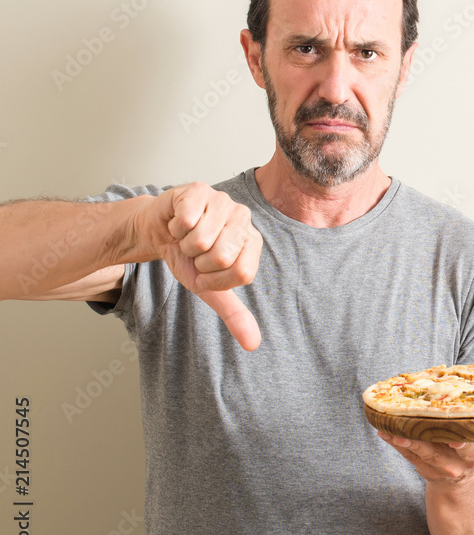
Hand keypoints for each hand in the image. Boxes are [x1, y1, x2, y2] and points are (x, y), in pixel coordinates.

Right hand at [135, 182, 262, 349]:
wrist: (158, 233)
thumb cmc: (188, 259)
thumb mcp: (209, 290)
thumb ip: (234, 314)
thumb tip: (253, 344)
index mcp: (253, 242)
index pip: (242, 273)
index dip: (215, 280)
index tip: (206, 273)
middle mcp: (244, 218)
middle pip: (222, 256)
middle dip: (198, 262)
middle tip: (194, 253)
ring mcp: (223, 201)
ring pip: (202, 239)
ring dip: (185, 244)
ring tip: (186, 237)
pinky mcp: (199, 190)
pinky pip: (188, 219)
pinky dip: (175, 228)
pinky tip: (178, 222)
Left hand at [376, 432, 473, 484]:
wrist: (468, 490)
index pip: (468, 449)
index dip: (461, 445)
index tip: (454, 441)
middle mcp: (456, 464)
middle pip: (436, 451)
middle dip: (421, 442)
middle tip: (405, 431)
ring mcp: (437, 467)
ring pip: (418, 453)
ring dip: (402, 439)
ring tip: (388, 427)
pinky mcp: (423, 467)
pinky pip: (408, 454)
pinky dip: (396, 442)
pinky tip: (384, 429)